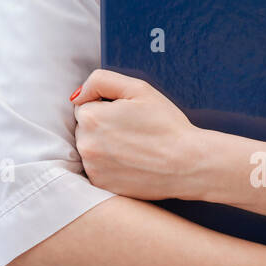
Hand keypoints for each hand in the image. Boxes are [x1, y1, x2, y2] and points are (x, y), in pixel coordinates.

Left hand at [71, 69, 206, 200]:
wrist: (187, 164)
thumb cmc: (166, 125)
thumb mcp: (138, 88)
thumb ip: (101, 80)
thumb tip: (77, 94)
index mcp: (90, 117)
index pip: (85, 105)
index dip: (107, 108)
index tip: (128, 115)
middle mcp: (85, 144)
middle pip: (84, 128)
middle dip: (103, 127)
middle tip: (133, 132)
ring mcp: (92, 167)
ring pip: (90, 148)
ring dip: (104, 146)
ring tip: (133, 148)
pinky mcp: (100, 184)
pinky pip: (97, 168)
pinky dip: (109, 165)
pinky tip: (131, 162)